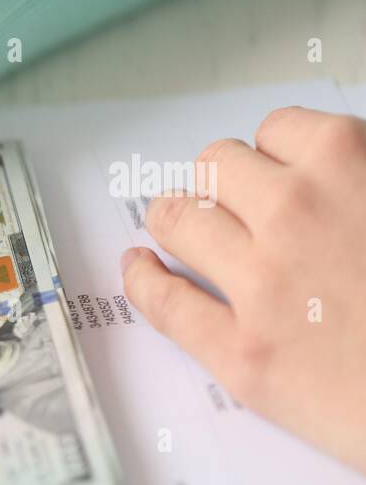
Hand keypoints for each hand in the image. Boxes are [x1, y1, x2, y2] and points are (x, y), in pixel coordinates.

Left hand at [121, 107, 365, 473]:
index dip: (274, 154)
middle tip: (230, 204)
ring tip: (176, 227)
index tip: (278, 172)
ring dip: (175, 220)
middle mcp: (292, 214)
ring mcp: (259, 285)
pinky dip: (142, 279)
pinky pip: (164, 302)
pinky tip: (139, 267)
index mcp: (348, 165)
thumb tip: (339, 165)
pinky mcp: (240, 352)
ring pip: (176, 221)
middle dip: (222, 183)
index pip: (276, 131)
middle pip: (215, 169)